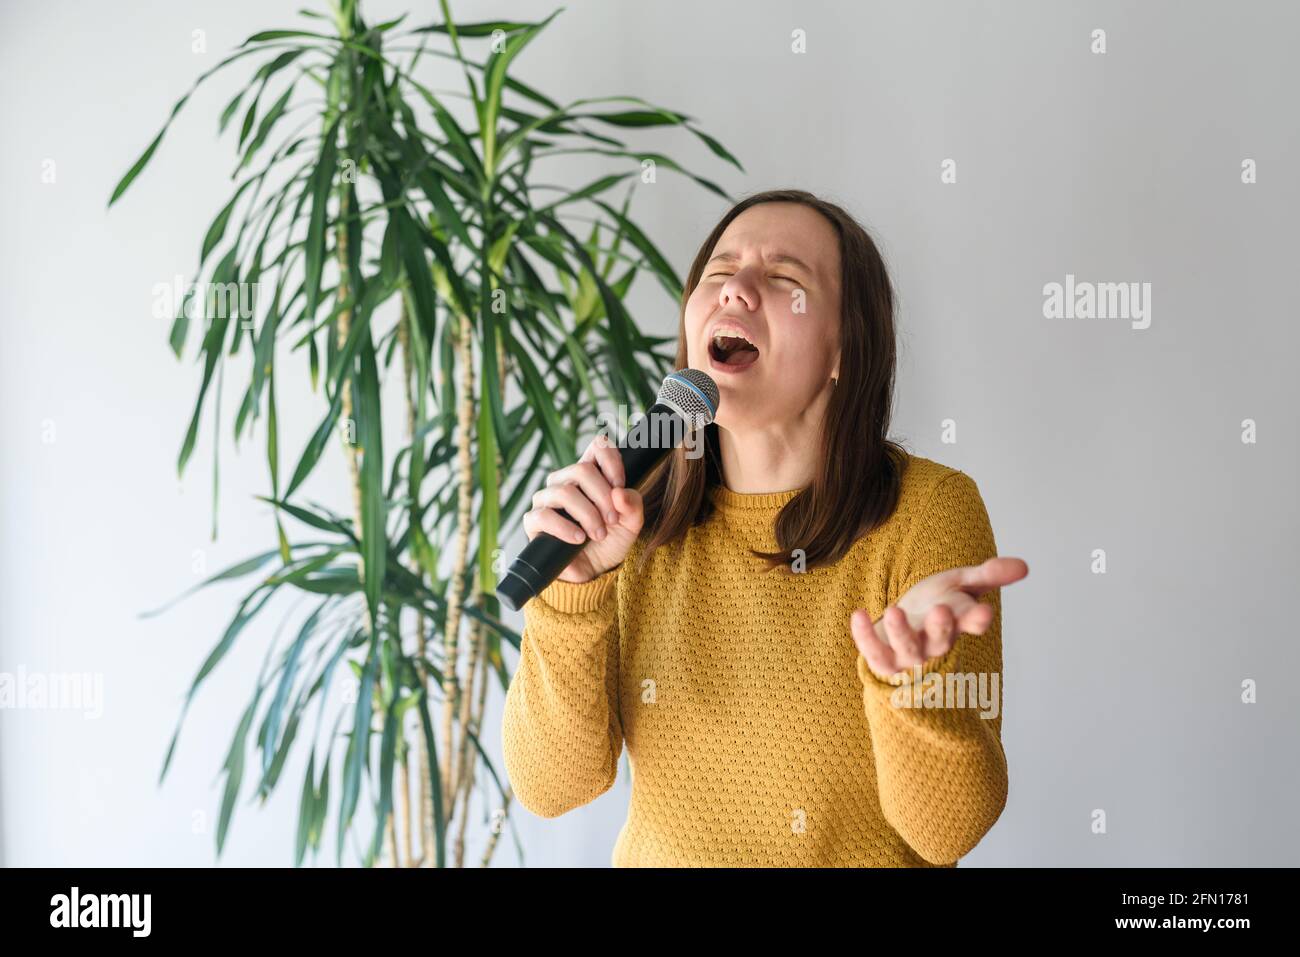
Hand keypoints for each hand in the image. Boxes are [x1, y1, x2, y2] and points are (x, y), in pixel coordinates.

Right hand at [520, 433, 644, 583]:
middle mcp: (565, 482)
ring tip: (598, 534)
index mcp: (590, 476)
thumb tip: (619, 493)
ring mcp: (546, 500)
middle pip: (582, 470)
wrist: (593, 571)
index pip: (596, 447)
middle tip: (612, 520)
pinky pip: (544, 515)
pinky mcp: (534, 521)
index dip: (610, 459)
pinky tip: (579, 539)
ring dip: (587, 514)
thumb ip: (632, 506)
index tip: (620, 484)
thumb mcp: (631, 524)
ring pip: (564, 491)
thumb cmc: (610, 541)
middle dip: (602, 496)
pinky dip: (566, 528)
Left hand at [850, 556, 1028, 679]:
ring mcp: (908, 656)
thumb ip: (988, 575)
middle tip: (942, 610)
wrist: (901, 624)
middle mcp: (934, 645)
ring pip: (906, 651)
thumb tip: (1024, 566)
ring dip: (902, 633)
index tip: (983, 613)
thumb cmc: (935, 603)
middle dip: (941, 629)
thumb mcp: (962, 583)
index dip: (976, 620)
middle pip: (940, 643)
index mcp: (957, 625)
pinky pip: (873, 653)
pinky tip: (858, 614)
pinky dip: (865, 637)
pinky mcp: (882, 659)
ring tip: (893, 611)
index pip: (970, 624)